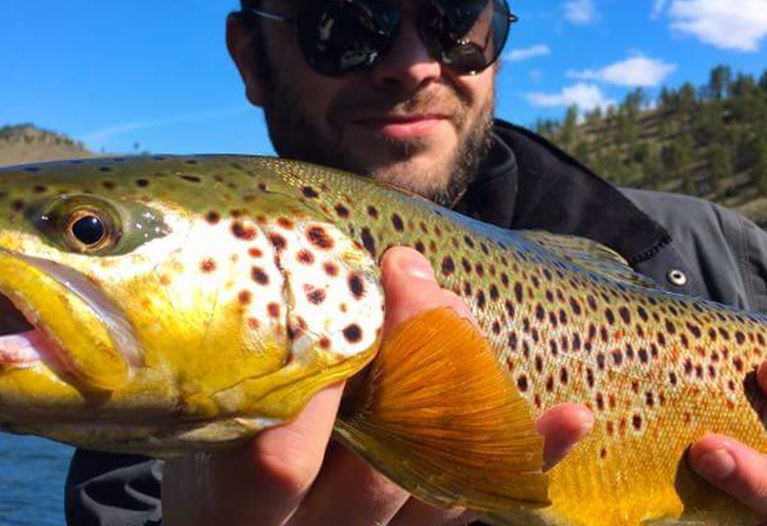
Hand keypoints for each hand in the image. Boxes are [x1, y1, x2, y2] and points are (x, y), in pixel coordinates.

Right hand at [163, 246, 591, 524]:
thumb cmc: (205, 451)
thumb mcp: (195, 422)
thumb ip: (237, 370)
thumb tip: (307, 264)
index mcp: (230, 512)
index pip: (278, 465)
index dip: (316, 389)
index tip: (342, 303)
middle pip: (380, 469)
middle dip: (412, 363)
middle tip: (414, 280)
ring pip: (439, 482)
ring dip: (466, 388)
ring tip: (457, 310)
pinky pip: (480, 503)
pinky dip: (530, 455)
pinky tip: (571, 416)